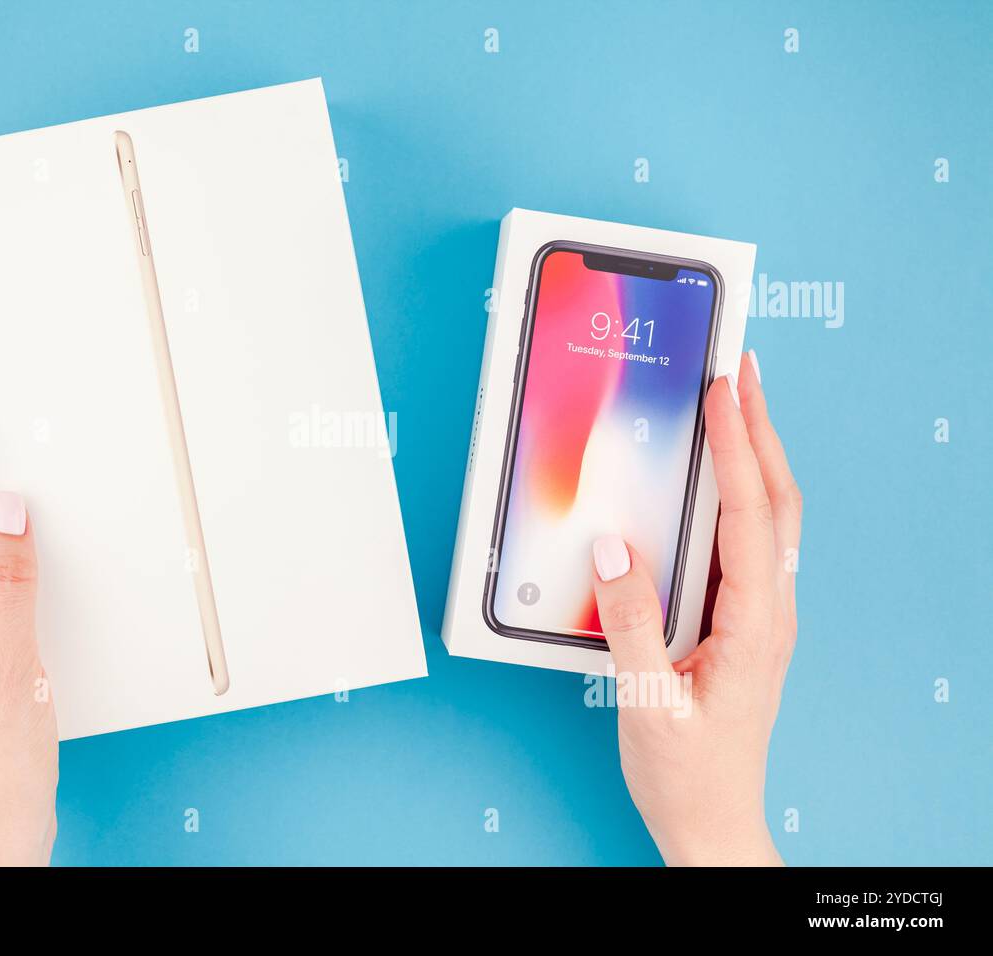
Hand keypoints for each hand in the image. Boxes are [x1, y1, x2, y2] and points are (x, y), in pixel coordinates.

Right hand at [591, 350, 798, 865]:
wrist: (712, 819)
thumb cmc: (684, 772)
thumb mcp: (644, 701)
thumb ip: (631, 623)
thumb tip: (614, 549)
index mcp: (754, 628)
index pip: (751, 519)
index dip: (739, 449)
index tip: (724, 392)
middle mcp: (770, 613)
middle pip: (778, 503)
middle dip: (761, 429)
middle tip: (741, 369)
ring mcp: (762, 615)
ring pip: (771, 518)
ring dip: (755, 454)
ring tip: (734, 404)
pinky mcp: (744, 621)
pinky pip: (749, 542)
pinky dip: (739, 491)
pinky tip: (715, 478)